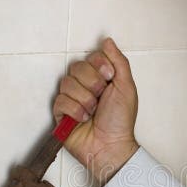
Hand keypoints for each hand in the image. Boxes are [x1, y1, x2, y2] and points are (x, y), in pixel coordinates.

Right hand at [54, 37, 139, 186]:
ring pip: (67, 83)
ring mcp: (71, 98)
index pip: (91, 57)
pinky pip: (60, 100)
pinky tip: (83, 119)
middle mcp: (84, 85)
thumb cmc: (120, 120)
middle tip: (101, 97)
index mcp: (100, 77)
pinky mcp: (60, 112)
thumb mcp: (126, 87)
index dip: (99, 65)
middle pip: (77, 67)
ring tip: (93, 112)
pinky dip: (75, 111)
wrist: (111, 145)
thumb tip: (107, 41)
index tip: (110, 78)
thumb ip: (119, 62)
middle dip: (92, 84)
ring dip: (85, 99)